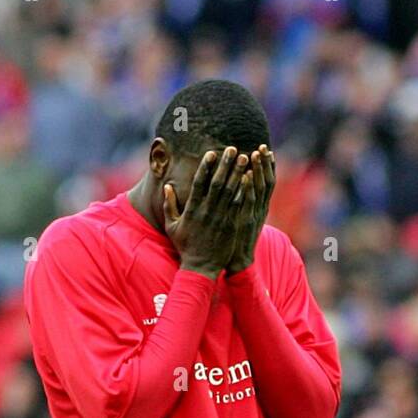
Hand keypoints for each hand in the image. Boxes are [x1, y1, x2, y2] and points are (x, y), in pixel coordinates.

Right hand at [164, 146, 251, 279]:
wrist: (200, 268)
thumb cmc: (185, 247)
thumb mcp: (172, 227)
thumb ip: (169, 205)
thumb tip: (167, 186)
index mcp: (192, 210)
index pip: (199, 183)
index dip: (206, 166)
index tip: (212, 153)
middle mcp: (206, 212)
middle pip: (218, 183)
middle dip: (226, 165)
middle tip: (233, 149)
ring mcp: (220, 219)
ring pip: (231, 191)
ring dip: (238, 173)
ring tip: (246, 158)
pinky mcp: (230, 226)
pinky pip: (239, 205)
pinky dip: (244, 190)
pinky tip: (250, 179)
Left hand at [227, 145, 274, 275]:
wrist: (238, 262)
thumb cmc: (237, 240)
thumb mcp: (246, 219)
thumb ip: (246, 202)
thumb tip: (242, 184)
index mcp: (261, 207)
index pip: (269, 182)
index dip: (269, 166)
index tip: (266, 149)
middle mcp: (261, 210)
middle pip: (267, 181)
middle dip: (265, 163)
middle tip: (262, 146)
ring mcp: (254, 216)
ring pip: (259, 189)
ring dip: (257, 171)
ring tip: (254, 154)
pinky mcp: (244, 222)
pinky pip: (248, 202)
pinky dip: (248, 188)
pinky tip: (245, 175)